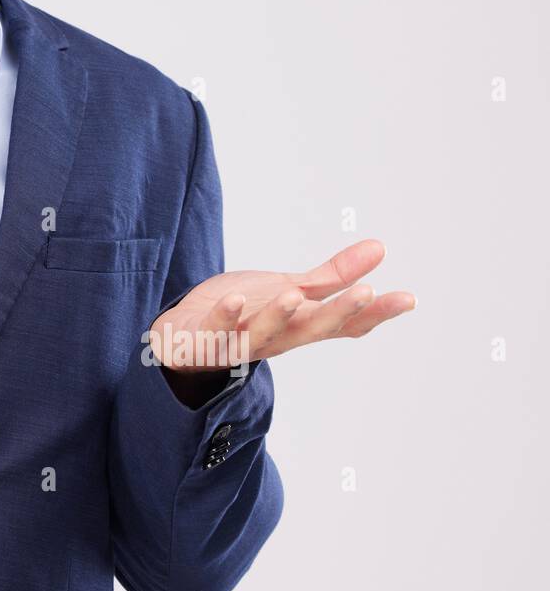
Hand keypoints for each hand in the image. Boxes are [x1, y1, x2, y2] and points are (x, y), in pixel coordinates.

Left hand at [147, 239, 415, 372]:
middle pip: (311, 329)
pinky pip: (214, 332)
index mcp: (299, 326)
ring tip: (295, 295)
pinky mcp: (204, 339)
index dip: (375, 313)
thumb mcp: (290, 289)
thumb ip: (332, 276)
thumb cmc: (242, 313)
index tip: (407, 298)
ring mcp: (240, 342)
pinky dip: (224, 318)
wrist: (182, 337)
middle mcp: (275, 338)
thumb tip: (380, 248)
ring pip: (264, 334)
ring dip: (279, 316)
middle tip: (369, 293)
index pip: (342, 323)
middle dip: (339, 313)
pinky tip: (233, 301)